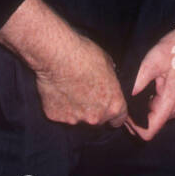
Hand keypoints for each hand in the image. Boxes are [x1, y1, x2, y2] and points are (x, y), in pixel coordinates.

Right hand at [0, 0, 125, 126]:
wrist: (57, 56)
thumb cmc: (85, 56)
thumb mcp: (108, 64)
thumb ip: (111, 80)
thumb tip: (108, 81)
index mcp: (114, 105)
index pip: (119, 119)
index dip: (113, 113)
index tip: (107, 107)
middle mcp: (96, 117)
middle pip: (98, 120)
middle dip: (93, 110)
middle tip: (85, 92)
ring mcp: (75, 120)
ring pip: (77, 118)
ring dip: (75, 108)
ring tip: (69, 89)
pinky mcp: (56, 117)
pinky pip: (60, 113)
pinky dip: (59, 106)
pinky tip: (57, 90)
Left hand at [126, 24, 174, 141]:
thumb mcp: (154, 60)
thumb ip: (139, 81)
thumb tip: (126, 97)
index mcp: (170, 102)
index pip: (149, 132)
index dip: (133, 127)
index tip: (123, 112)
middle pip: (150, 125)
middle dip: (134, 117)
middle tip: (122, 98)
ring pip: (154, 116)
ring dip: (141, 109)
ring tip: (131, 91)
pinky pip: (159, 107)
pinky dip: (148, 102)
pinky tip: (142, 88)